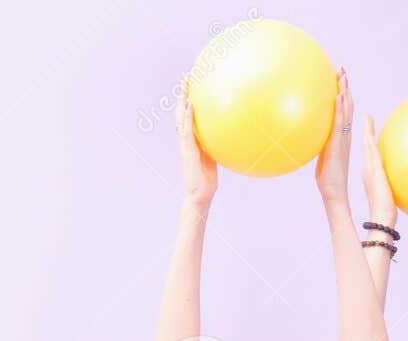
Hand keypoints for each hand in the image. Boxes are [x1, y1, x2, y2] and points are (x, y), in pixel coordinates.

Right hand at [177, 74, 216, 205]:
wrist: (199, 197)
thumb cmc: (207, 182)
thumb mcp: (214, 159)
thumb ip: (216, 146)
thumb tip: (227, 136)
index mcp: (191, 142)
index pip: (188, 118)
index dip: (188, 102)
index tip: (191, 86)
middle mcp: (186, 141)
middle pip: (181, 113)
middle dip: (182, 94)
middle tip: (185, 77)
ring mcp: (185, 145)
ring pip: (181, 118)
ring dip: (182, 100)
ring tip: (185, 84)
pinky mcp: (187, 151)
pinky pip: (187, 131)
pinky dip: (188, 117)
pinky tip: (190, 104)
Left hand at [315, 66, 351, 202]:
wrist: (334, 191)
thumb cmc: (327, 178)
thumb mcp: (322, 155)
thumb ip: (319, 143)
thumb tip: (310, 135)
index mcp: (342, 136)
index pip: (344, 112)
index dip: (343, 95)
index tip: (340, 80)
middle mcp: (345, 134)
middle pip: (348, 106)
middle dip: (345, 88)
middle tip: (343, 71)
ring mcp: (343, 137)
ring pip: (346, 110)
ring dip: (345, 92)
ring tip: (343, 76)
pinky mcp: (338, 143)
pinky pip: (340, 122)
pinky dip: (340, 108)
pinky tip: (338, 96)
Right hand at [362, 114, 396, 226]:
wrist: (383, 217)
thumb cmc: (387, 212)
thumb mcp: (392, 196)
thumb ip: (395, 188)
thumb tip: (405, 185)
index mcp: (371, 176)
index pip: (370, 156)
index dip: (369, 144)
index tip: (369, 132)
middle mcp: (368, 171)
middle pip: (367, 147)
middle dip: (366, 132)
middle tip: (366, 117)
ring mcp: (370, 170)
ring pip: (368, 147)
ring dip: (367, 132)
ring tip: (367, 118)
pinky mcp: (374, 171)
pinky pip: (372, 153)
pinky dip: (370, 141)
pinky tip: (371, 132)